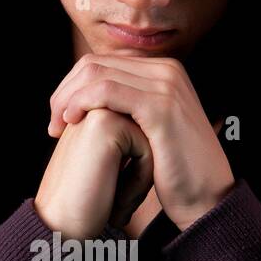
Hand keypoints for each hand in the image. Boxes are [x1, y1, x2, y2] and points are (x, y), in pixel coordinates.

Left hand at [47, 53, 234, 231]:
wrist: (207, 197)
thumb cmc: (175, 171)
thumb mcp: (148, 130)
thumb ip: (127, 108)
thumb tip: (90, 99)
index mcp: (164, 71)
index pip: (103, 63)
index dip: (73, 87)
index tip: (59, 118)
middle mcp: (168, 70)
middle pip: (96, 64)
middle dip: (66, 91)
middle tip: (53, 124)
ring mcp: (166, 85)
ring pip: (97, 74)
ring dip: (68, 98)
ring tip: (58, 127)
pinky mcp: (161, 106)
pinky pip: (107, 92)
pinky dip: (82, 103)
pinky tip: (71, 124)